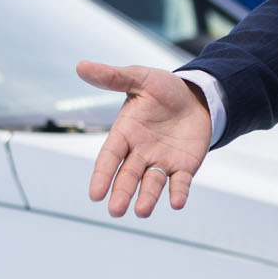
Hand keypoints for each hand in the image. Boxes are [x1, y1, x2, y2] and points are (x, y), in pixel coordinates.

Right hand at [77, 61, 211, 217]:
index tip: (95, 194)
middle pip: (128, 176)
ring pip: (151, 184)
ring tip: (141, 212)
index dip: (102, 175)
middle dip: (122, 193)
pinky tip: (177, 203)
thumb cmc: (163, 89)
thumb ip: (113, 77)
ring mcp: (161, 162)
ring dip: (147, 198)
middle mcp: (140, 152)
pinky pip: (179, 182)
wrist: (197, 97)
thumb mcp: (139, 78)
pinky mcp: (184, 167)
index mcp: (125, 133)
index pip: (110, 157)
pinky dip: (177, 193)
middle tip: (116, 211)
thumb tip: (80, 65)